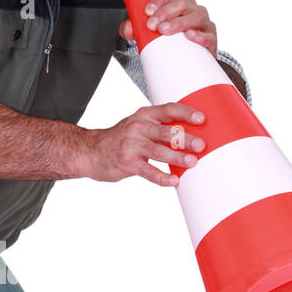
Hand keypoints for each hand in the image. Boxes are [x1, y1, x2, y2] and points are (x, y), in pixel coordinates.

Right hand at [80, 100, 205, 186]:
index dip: (186, 113)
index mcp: (144, 116)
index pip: (168, 110)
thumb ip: (159, 128)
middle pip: (166, 131)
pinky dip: (162, 178)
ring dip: (177, 157)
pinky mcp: (126, 163)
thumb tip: (190, 136)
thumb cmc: (120, 140)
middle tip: (201, 145)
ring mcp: (131, 145)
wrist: (90, 151)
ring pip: (159, 151)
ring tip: (192, 162)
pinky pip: (148, 171)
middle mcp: (138, 127)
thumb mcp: (137, 126)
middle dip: (185, 139)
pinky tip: (173, 181)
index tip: (202, 119)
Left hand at [119, 0, 217, 54]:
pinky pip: (208, 35)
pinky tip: (189, 36)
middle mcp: (193, 8)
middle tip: (151, 25)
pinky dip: (199, 36)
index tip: (147, 11)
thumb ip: (135, 29)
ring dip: (178, 22)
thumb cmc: (170, 39)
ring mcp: (204, 22)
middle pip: (181, 3)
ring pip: (194, 17)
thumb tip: (128, 28)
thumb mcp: (151, 33)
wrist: (188, 60)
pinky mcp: (211, 38)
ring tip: (164, 30)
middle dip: (164, 13)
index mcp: (179, 1)